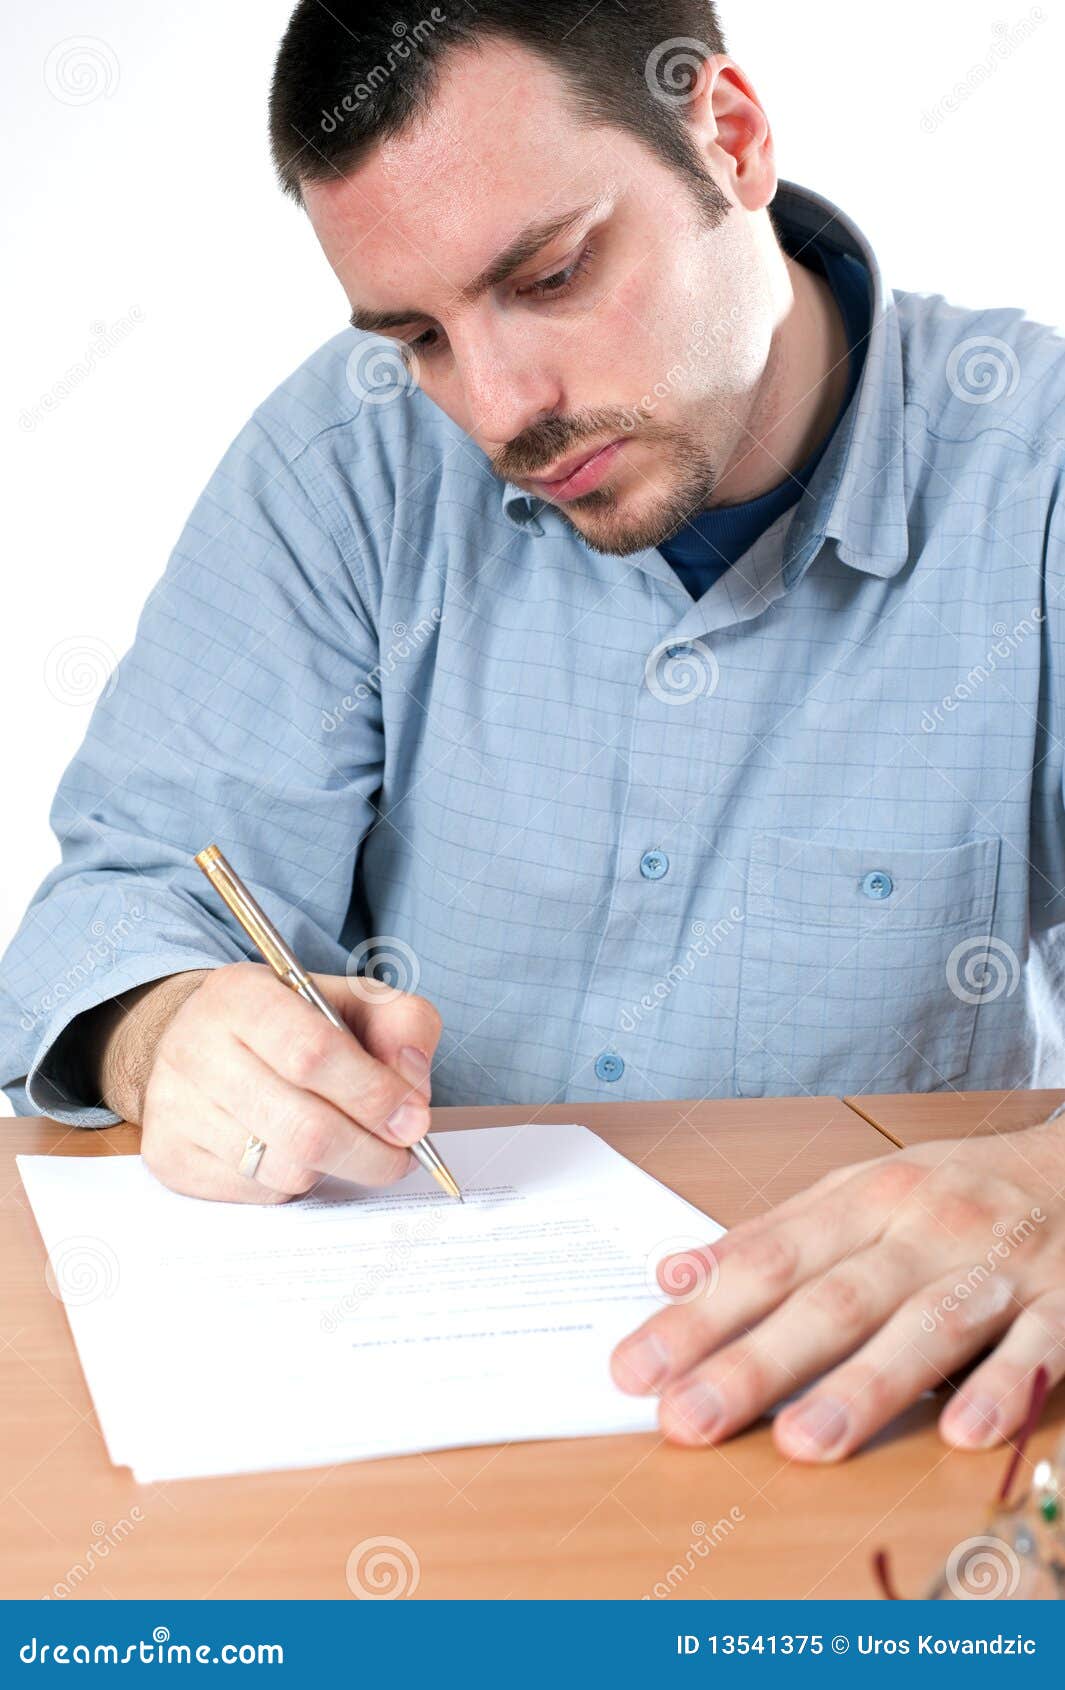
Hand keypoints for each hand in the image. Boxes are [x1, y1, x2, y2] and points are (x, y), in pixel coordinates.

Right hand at [123, 962, 441, 1202]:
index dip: (373, 1094)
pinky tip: (297, 1151)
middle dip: (370, 1150)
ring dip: (336, 1168)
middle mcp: (194, 1048)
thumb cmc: (292, 1022)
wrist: (200, 1039)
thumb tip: (411, 1086)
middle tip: (402, 1153)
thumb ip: (402, 1024)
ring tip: (350, 1143)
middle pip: (304, 1127)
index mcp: (240, 995)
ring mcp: (175, 1107)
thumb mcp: (352, 1000)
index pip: (313, 1053)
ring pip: (284, 1168)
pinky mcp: (169, 1156)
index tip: (413, 1119)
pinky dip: (296, 1182)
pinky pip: (258, 1193)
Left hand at [611, 1122, 1064, 1460]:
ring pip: (926, 1326)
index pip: (768, 1260)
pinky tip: (962, 1430)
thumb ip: (773, 1230)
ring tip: (802, 1443)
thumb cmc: (959, 1186)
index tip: (635, 1366)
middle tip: (688, 1418)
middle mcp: (926, 1228)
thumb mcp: (864, 1185)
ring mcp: (998, 1269)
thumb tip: (674, 1272)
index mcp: (869, 1197)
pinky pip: (1036, 1349)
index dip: (699, 1315)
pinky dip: (1001, 1387)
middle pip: (832, 1300)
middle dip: (755, 1362)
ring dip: (864, 1386)